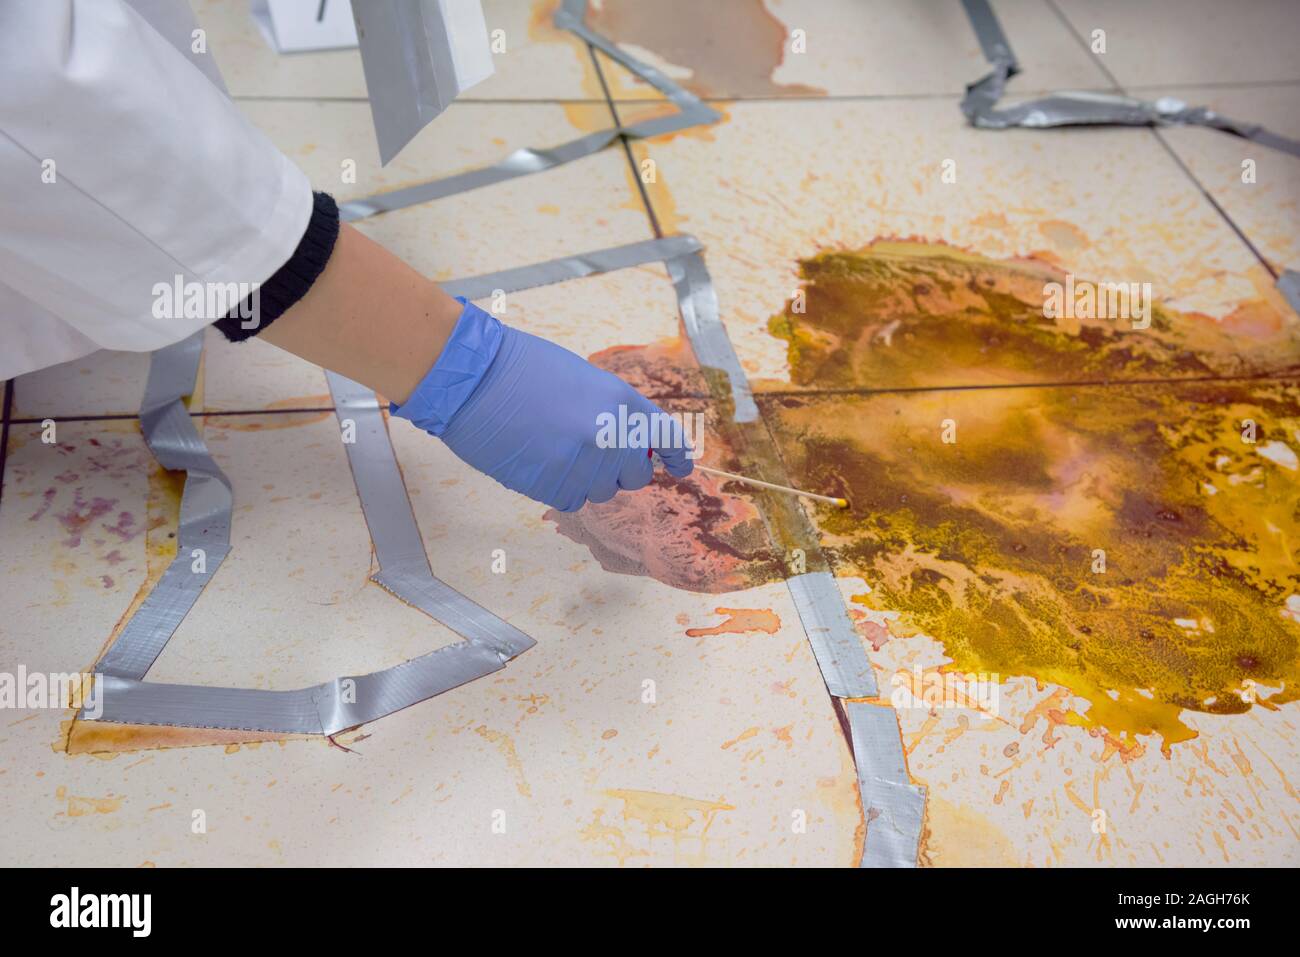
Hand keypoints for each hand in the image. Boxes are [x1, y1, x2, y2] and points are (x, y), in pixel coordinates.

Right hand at [392, 300, 693, 510]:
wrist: (473, 378)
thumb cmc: (520, 368)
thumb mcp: (582, 377)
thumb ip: (612, 409)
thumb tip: (630, 440)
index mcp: (621, 400)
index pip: (665, 436)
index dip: (675, 455)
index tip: (682, 467)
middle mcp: (611, 435)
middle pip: (635, 475)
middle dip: (619, 468)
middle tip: (588, 450)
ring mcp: (583, 464)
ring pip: (602, 492)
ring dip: (585, 478)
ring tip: (552, 448)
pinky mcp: (553, 486)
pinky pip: (571, 500)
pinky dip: (558, 488)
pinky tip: (537, 461)